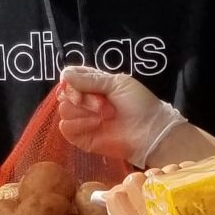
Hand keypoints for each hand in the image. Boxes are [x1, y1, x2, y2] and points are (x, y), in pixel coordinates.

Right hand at [57, 66, 183, 165]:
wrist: (150, 131)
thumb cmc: (140, 104)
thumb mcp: (118, 84)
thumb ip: (91, 79)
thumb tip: (65, 76)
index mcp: (93, 84)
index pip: (69, 77)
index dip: (70, 80)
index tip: (81, 85)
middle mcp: (85, 101)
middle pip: (65, 94)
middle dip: (82, 98)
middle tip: (103, 105)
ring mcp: (83, 120)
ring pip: (64, 111)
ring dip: (83, 112)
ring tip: (104, 117)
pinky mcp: (82, 138)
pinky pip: (66, 129)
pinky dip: (78, 125)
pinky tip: (95, 126)